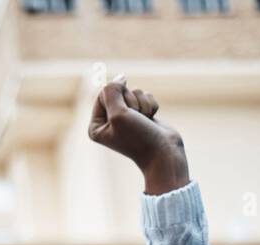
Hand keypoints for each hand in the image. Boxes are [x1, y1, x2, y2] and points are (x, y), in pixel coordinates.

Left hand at [88, 76, 188, 195]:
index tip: (124, 110)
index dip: (116, 96)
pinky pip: (146, 97)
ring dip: (142, 105)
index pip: (102, 94)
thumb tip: (120, 77)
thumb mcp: (119, 114)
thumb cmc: (138, 137)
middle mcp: (109, 121)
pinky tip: (152, 119)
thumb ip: (113, 92)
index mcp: (96, 126)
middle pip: (119, 91)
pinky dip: (151, 106)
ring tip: (144, 121)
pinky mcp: (142, 114)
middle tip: (135, 119)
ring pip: (135, 92)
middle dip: (131, 102)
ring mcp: (126, 117)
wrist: (163, 152)